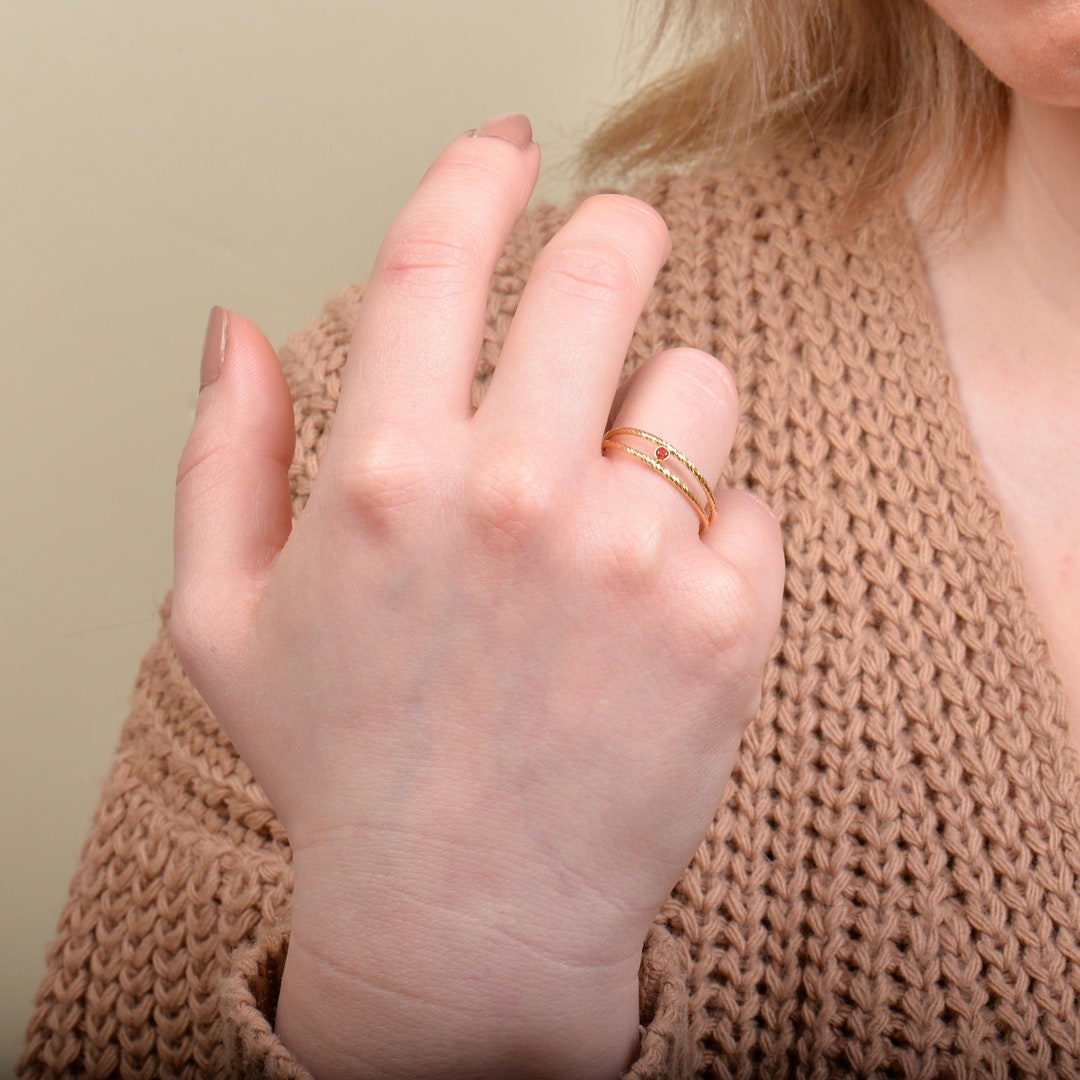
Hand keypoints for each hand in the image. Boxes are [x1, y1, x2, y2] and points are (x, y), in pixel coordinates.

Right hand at [172, 113, 783, 1078]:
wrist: (467, 913)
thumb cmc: (347, 763)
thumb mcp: (227, 617)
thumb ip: (222, 456)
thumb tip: (234, 327)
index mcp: (386, 475)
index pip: (434, 255)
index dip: (475, 172)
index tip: (506, 146)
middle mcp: (514, 495)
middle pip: (599, 269)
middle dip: (617, 233)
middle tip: (620, 243)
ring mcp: (632, 558)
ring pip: (698, 386)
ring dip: (663, 418)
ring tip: (614, 508)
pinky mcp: (726, 624)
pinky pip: (749, 511)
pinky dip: (713, 542)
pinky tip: (653, 613)